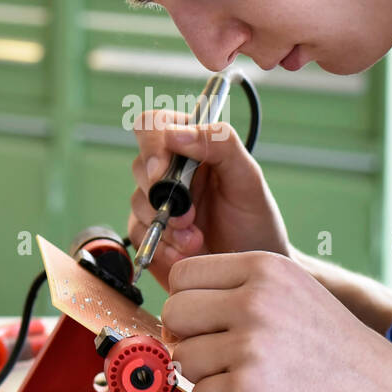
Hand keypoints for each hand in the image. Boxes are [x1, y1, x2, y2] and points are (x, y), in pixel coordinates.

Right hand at [128, 111, 289, 292]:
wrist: (251, 265)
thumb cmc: (254, 219)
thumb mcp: (247, 178)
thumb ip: (221, 145)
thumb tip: (175, 133)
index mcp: (193, 145)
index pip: (154, 125)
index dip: (152, 146)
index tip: (162, 173)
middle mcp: (171, 170)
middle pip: (141, 166)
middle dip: (164, 197)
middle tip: (191, 218)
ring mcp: (159, 201)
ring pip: (138, 202)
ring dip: (166, 226)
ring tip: (196, 241)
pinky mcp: (151, 232)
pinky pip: (137, 233)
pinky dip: (159, 247)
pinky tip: (183, 255)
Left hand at [161, 250, 391, 391]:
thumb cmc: (353, 364)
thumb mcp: (301, 300)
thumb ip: (245, 296)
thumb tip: (183, 316)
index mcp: (268, 268)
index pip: (184, 273)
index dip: (191, 304)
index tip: (209, 326)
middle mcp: (254, 298)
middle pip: (174, 312)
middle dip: (192, 340)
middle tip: (228, 361)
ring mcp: (249, 343)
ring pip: (182, 358)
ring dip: (209, 378)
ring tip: (257, 384)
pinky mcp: (246, 391)